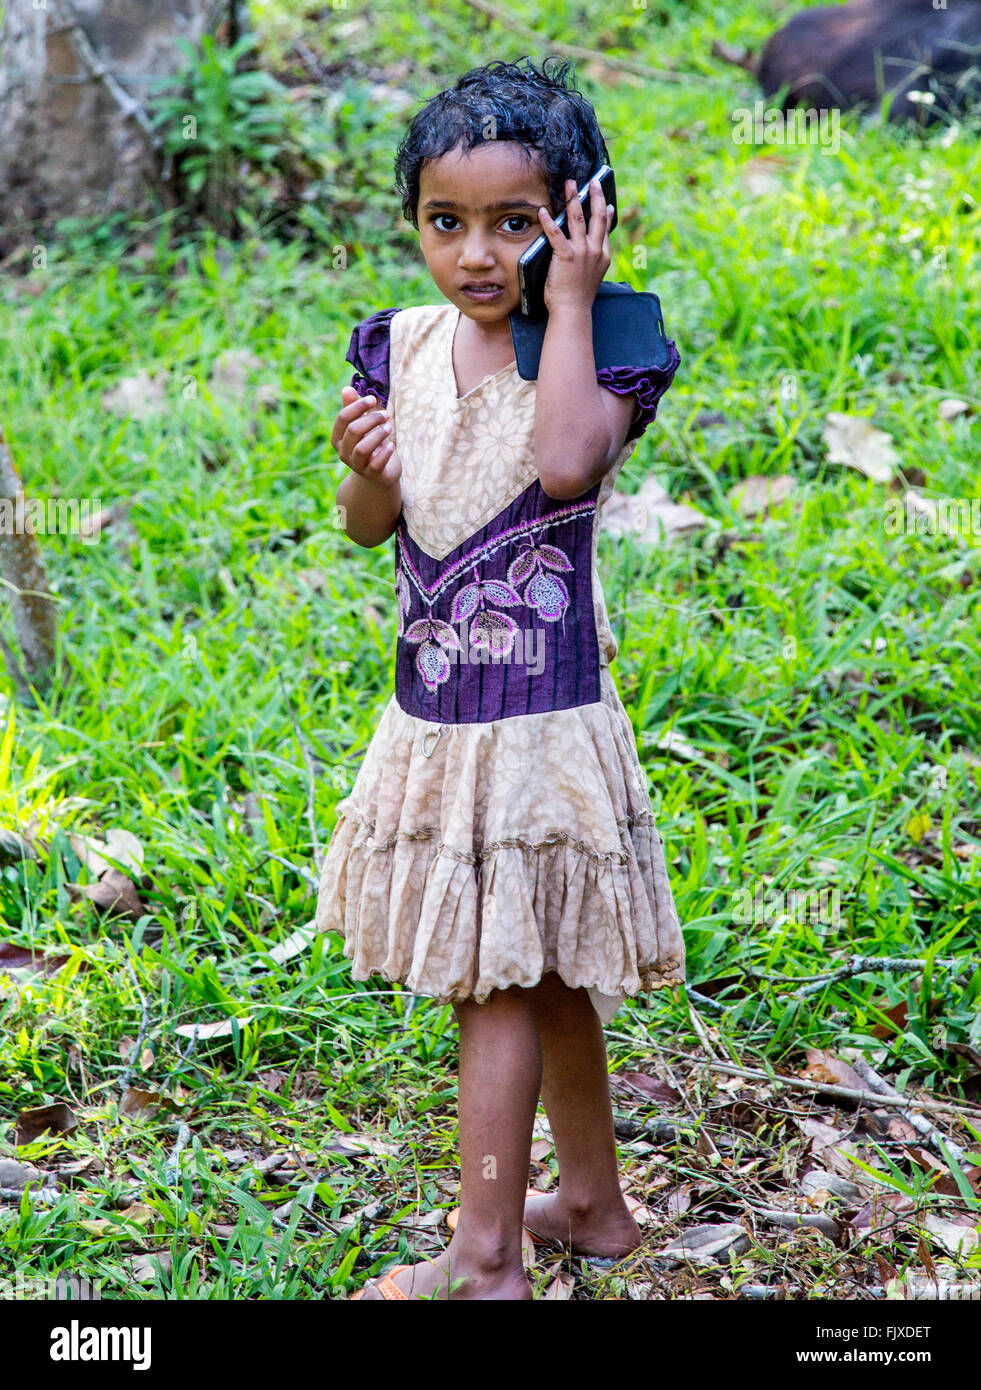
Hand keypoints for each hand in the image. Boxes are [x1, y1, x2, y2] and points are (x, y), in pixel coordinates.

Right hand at [331, 385, 401, 485]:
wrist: (379, 473)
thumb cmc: (370, 443)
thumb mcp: (362, 425)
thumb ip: (354, 408)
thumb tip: (346, 388)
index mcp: (338, 438)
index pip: (343, 418)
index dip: (358, 406)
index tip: (373, 399)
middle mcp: (343, 453)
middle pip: (353, 430)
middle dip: (371, 419)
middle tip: (386, 415)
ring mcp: (356, 465)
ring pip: (362, 448)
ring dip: (378, 435)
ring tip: (389, 428)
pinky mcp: (372, 474)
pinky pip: (376, 463)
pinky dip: (386, 452)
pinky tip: (392, 445)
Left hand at [537, 176, 612, 314]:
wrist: (573, 311)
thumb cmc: (578, 298)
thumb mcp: (592, 276)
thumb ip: (592, 260)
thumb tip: (589, 251)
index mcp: (602, 256)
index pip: (605, 229)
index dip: (606, 213)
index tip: (607, 203)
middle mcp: (595, 251)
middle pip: (597, 216)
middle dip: (595, 195)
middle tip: (593, 181)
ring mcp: (582, 252)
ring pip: (578, 218)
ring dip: (573, 198)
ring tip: (570, 184)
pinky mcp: (566, 256)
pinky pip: (556, 233)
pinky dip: (549, 221)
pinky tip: (543, 211)